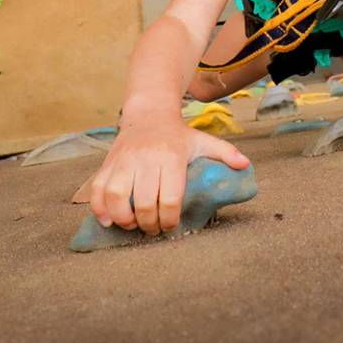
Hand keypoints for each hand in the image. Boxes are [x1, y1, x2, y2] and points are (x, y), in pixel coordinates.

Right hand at [88, 116, 250, 235]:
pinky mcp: (108, 163)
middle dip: (149, 224)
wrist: (149, 112)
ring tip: (132, 225)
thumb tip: (246, 165)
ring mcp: (124, 161)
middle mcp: (146, 159)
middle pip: (144, 203)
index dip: (169, 219)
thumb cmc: (178, 134)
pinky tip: (108, 220)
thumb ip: (225, 153)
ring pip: (116, 197)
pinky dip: (99, 208)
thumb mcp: (203, 140)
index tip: (171, 225)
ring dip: (123, 219)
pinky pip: (97, 189)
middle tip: (153, 230)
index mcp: (172, 157)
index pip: (169, 198)